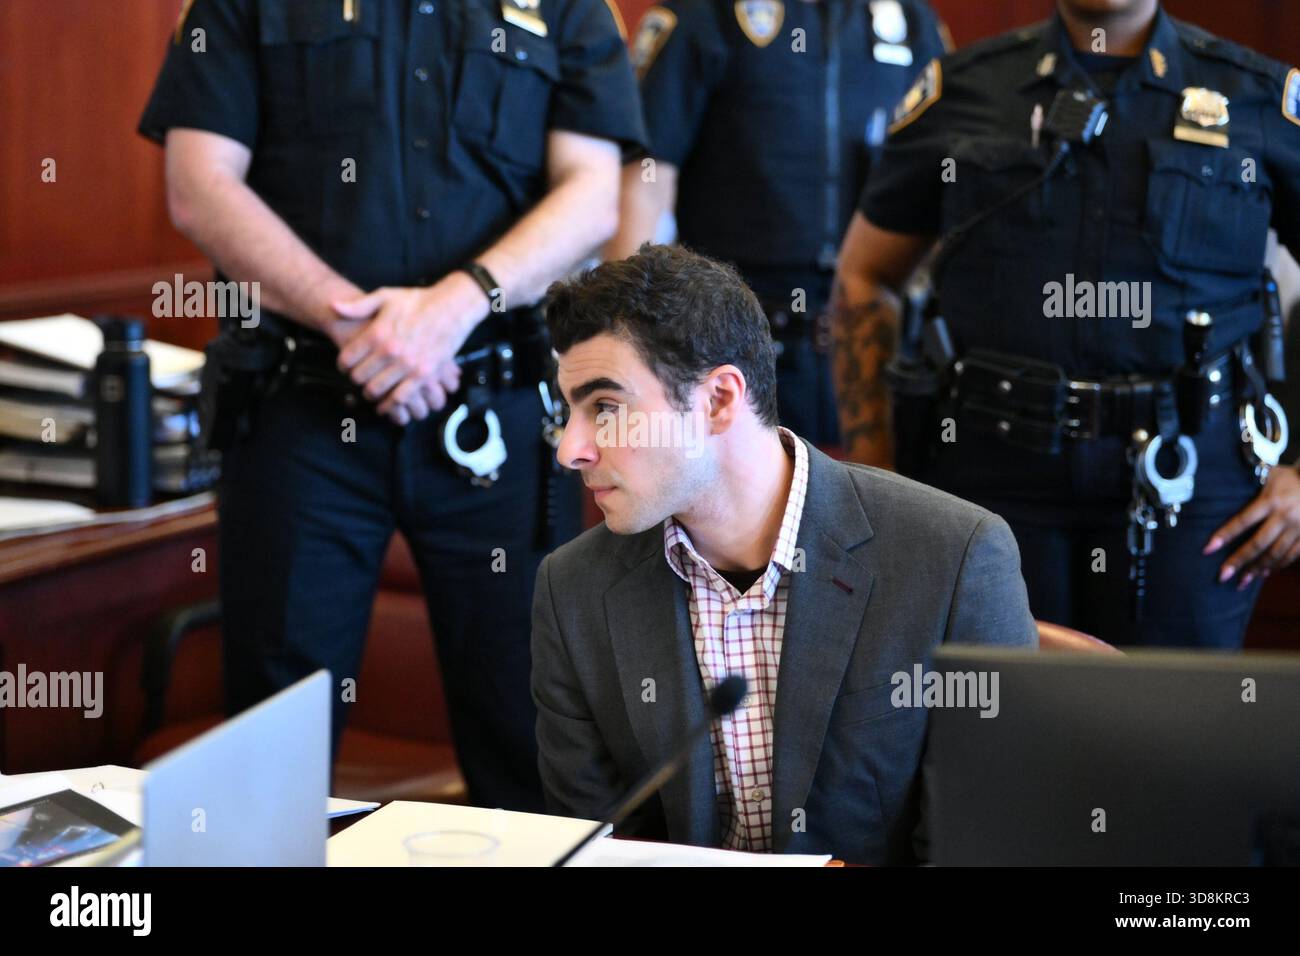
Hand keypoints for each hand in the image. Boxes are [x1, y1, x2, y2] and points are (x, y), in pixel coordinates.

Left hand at [333, 273, 487, 423]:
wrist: (452, 307)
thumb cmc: (419, 301)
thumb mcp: (386, 296)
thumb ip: (358, 305)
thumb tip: (333, 307)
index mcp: (377, 333)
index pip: (347, 359)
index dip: (343, 365)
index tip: (346, 366)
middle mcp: (390, 351)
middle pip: (359, 378)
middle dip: (356, 380)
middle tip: (359, 379)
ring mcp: (407, 365)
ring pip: (376, 391)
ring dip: (371, 394)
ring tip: (372, 391)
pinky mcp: (424, 375)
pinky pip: (400, 398)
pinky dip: (391, 404)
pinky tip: (388, 404)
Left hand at [1204, 466, 1299, 589]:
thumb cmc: (1291, 477)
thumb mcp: (1271, 475)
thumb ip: (1252, 485)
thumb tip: (1225, 492)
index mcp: (1271, 500)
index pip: (1242, 521)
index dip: (1224, 536)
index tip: (1207, 549)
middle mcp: (1284, 516)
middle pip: (1258, 543)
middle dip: (1239, 561)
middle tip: (1222, 575)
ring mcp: (1299, 528)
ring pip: (1275, 553)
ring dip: (1257, 568)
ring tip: (1242, 581)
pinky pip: (1292, 555)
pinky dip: (1277, 566)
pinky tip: (1265, 573)